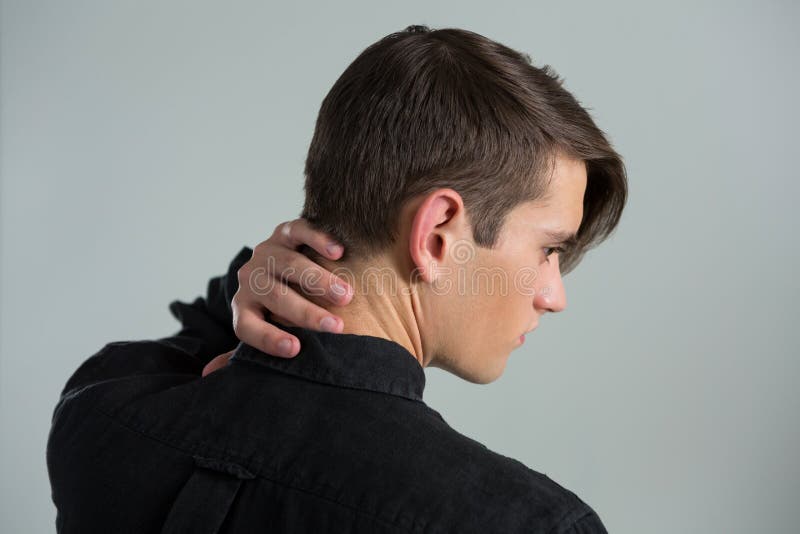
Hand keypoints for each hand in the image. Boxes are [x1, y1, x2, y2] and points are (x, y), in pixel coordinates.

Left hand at [202, 219, 351, 376]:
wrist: (279, 267)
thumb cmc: (278, 310)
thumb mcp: (264, 328)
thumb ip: (249, 348)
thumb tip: (209, 374)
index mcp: (243, 308)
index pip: (247, 326)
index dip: (268, 339)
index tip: (296, 350)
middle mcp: (250, 279)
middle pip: (274, 296)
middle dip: (306, 312)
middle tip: (336, 326)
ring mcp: (266, 253)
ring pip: (289, 264)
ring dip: (319, 280)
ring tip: (346, 296)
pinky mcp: (283, 232)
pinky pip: (298, 231)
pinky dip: (318, 239)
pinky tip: (338, 252)